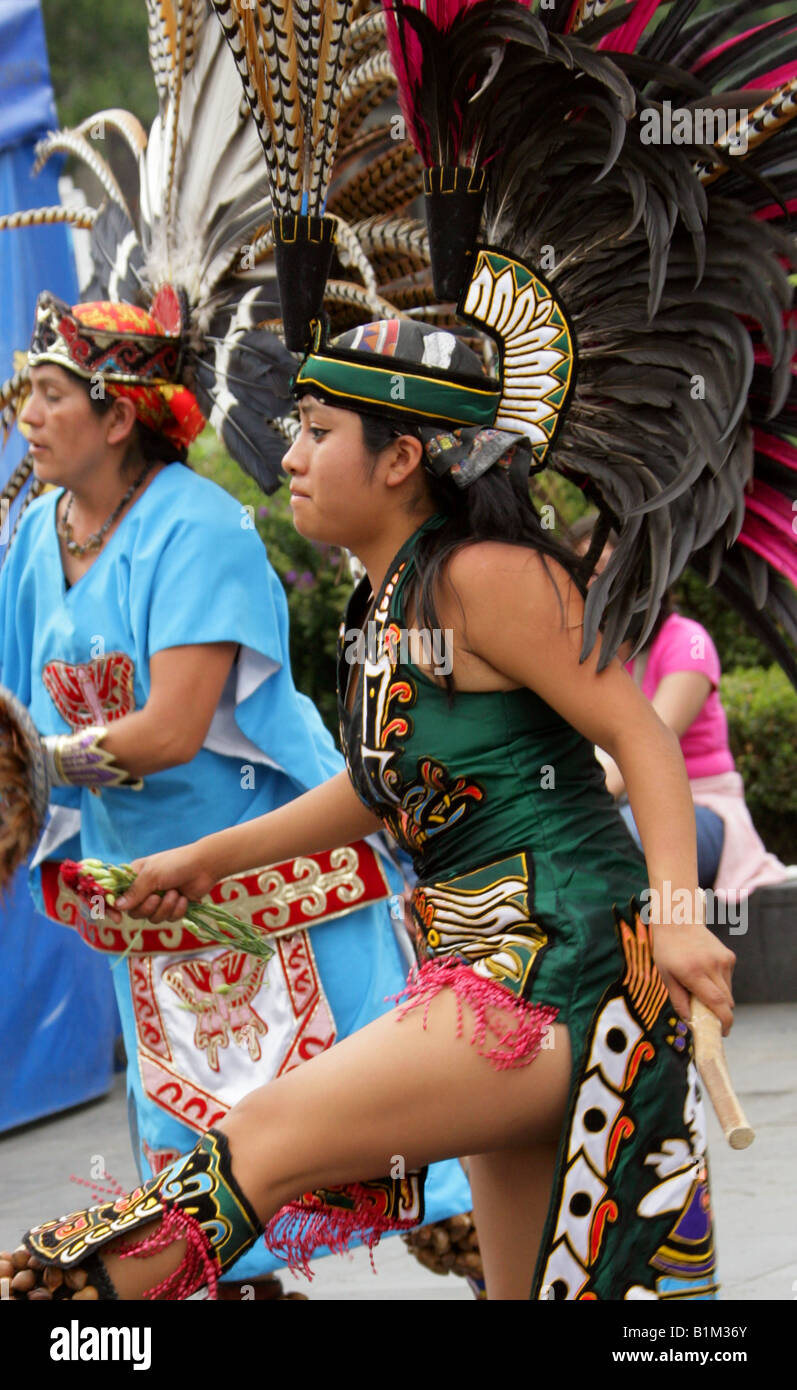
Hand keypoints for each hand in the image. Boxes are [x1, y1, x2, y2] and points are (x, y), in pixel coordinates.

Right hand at [114, 841, 215, 923]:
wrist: (205, 866)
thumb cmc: (176, 864)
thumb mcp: (152, 875)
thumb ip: (134, 892)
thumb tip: (118, 907)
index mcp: (135, 877)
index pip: (117, 895)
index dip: (114, 908)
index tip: (116, 918)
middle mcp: (145, 889)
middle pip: (135, 912)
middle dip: (148, 908)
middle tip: (157, 897)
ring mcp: (160, 899)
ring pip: (153, 918)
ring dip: (165, 908)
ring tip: (175, 893)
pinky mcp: (174, 907)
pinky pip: (169, 919)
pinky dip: (177, 910)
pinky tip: (184, 898)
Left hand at [652, 921, 734, 1035]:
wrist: (679, 921)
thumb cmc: (668, 950)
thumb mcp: (666, 976)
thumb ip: (678, 1000)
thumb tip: (690, 1022)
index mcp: (693, 972)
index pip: (717, 1002)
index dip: (723, 1021)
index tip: (723, 1033)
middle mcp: (712, 966)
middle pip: (726, 1001)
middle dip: (720, 1013)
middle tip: (708, 1017)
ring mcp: (724, 960)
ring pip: (728, 992)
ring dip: (719, 997)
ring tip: (700, 986)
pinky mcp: (730, 957)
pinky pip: (728, 980)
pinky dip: (720, 984)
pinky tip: (705, 972)